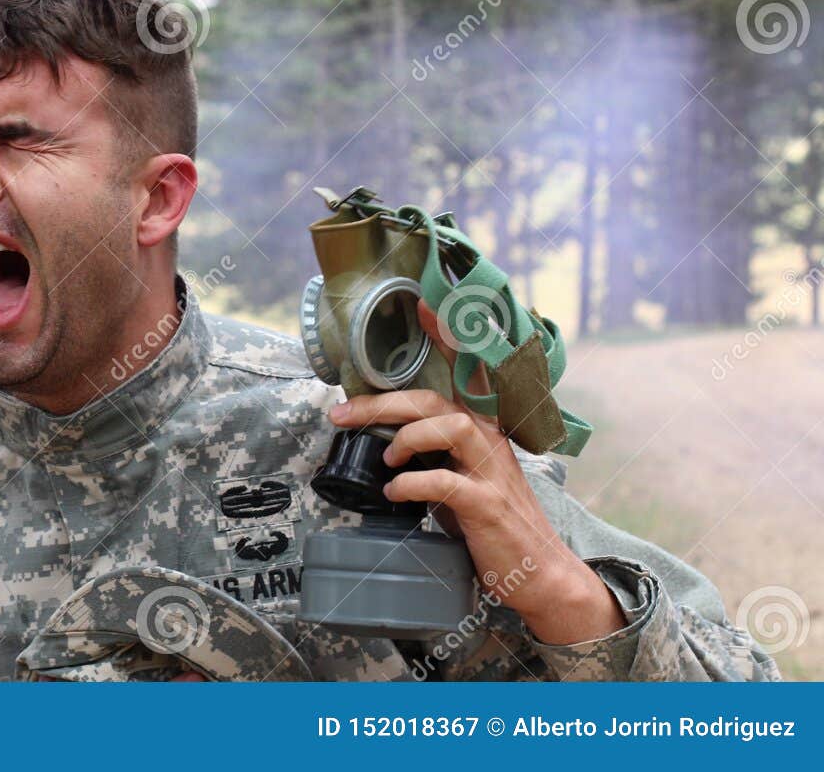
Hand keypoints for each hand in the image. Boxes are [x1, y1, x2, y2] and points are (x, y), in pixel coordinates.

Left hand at [327, 301, 624, 645]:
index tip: (421, 305)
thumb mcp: (460, 479)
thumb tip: (382, 442)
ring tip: (387, 460)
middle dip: (381, 402)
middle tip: (340, 413)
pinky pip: (445, 483)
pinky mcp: (488, 504)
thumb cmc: (492, 523)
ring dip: (405, 438)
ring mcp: (491, 470)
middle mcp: (488, 440)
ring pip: (447, 425)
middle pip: (434, 399)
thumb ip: (432, 455)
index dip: (447, 336)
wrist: (539, 573)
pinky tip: (396, 492)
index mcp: (480, 429)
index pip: (465, 373)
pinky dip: (412, 484)